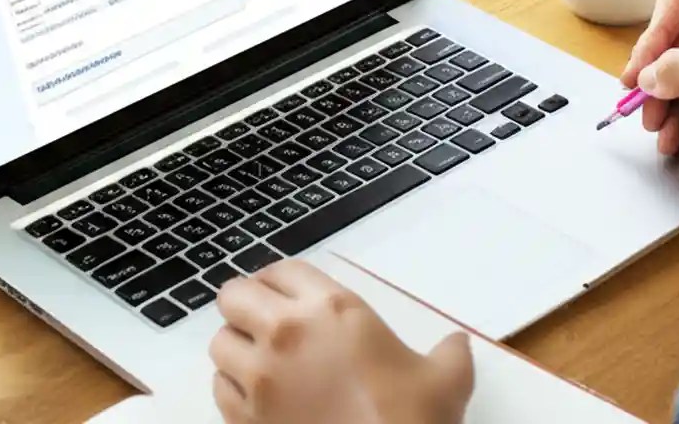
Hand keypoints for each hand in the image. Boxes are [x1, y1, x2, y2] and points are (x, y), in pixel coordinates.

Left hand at [211, 260, 473, 423]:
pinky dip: (232, 387)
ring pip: (220, 342)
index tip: (282, 292)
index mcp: (332, 309)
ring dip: (236, 347)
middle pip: (234, 295)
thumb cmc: (414, 421)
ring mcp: (260, 376)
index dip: (278, 279)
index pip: (282, 270)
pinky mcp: (245, 417)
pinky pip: (220, 388)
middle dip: (244, 304)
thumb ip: (449, 353)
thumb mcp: (446, 379)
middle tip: (261, 320)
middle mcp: (287, 333)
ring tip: (256, 359)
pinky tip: (254, 395)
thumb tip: (458, 344)